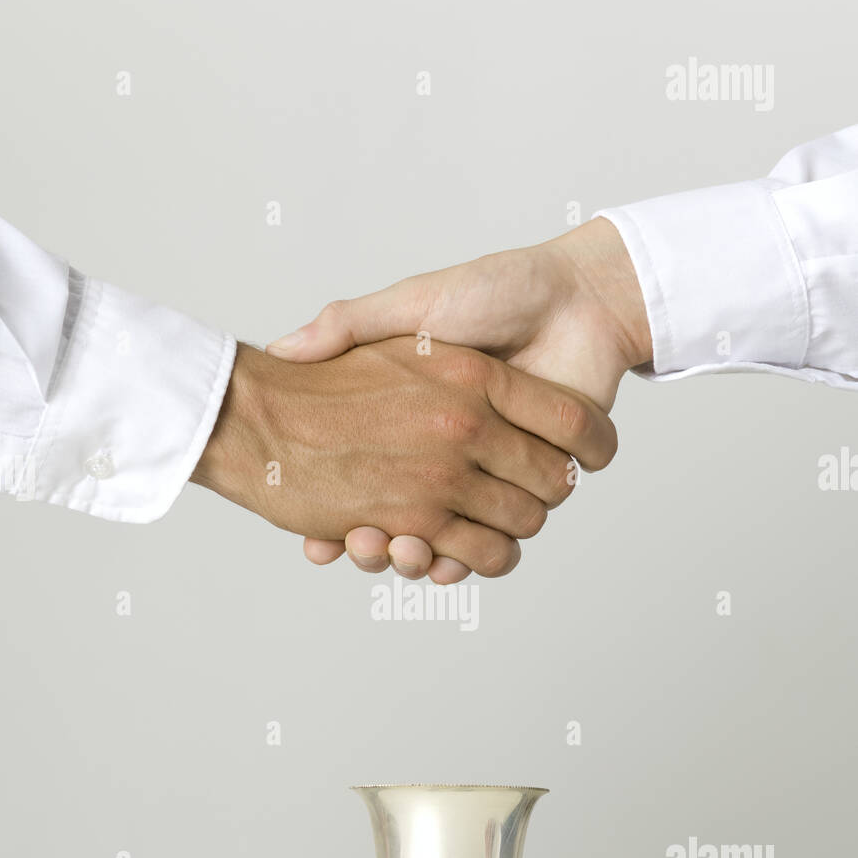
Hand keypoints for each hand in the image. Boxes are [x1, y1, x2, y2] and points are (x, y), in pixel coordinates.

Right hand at [268, 217, 649, 578]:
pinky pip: (494, 546)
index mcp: (419, 428)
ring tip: (387, 547)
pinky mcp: (535, 490)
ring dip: (411, 561)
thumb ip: (349, 324)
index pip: (363, 486)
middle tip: (357, 541)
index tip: (316, 532)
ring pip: (439, 546)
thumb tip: (281, 351)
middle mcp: (449, 459)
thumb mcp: (407, 305)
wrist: (576, 299)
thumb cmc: (493, 292)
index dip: (336, 516)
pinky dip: (465, 564)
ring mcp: (490, 478)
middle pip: (397, 529)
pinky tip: (437, 563)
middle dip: (374, 548)